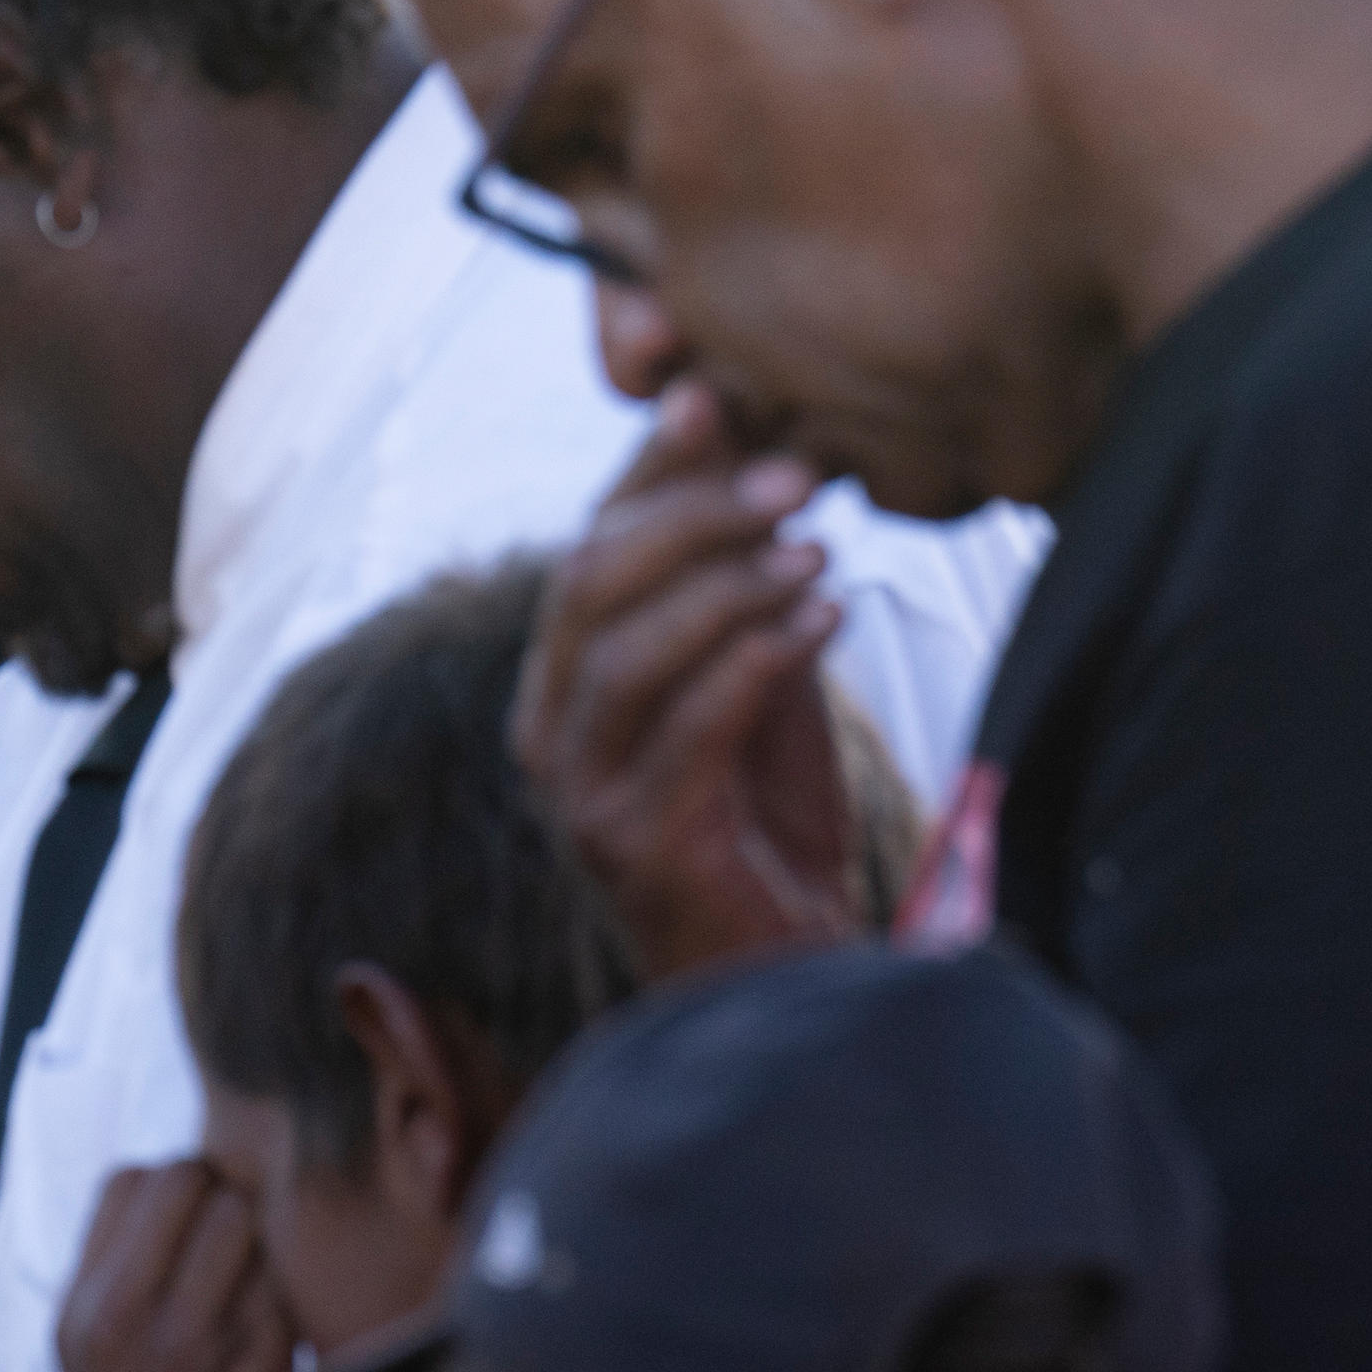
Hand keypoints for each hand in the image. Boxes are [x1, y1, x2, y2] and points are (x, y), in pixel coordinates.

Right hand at [513, 380, 861, 980]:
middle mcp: (547, 732)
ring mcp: (578, 793)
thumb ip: (743, 591)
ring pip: (629, 647)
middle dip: (696, 512)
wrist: (783, 973)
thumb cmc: (769, 825)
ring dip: (731, 583)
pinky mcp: (632, 842)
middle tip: (797, 474)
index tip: (725, 397)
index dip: (650, 467)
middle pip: (591, 580)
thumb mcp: (756, 681)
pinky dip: (759, 656)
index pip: (589, 545)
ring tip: (820, 550)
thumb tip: (769, 455)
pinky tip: (824, 616)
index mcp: (561, 683)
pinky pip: (690, 722)